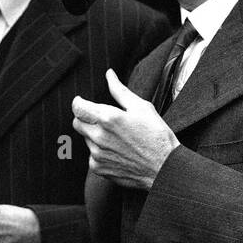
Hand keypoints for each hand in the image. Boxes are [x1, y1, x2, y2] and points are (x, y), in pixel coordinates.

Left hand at [71, 69, 179, 189]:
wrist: (165, 168)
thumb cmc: (157, 136)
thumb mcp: (142, 108)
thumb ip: (120, 90)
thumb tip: (109, 74)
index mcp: (108, 118)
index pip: (78, 108)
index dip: (78, 103)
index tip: (81, 102)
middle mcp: (99, 137)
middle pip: (77, 123)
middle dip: (85, 118)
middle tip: (103, 120)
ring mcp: (97, 154)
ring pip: (86, 139)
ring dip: (95, 136)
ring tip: (118, 138)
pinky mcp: (98, 168)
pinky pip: (92, 155)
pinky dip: (100, 152)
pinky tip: (118, 152)